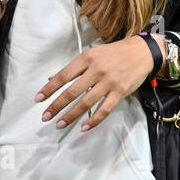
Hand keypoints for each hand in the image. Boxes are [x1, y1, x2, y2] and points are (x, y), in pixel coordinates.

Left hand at [36, 35, 164, 131]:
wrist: (141, 52)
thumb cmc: (114, 53)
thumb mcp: (92, 54)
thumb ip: (74, 68)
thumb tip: (52, 78)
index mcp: (86, 58)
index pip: (63, 76)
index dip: (50, 88)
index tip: (38, 99)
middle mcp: (96, 70)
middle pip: (72, 91)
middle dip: (56, 106)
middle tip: (45, 117)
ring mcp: (108, 82)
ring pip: (86, 103)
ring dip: (71, 115)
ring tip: (59, 124)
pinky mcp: (120, 92)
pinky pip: (105, 109)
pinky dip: (93, 120)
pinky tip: (83, 127)